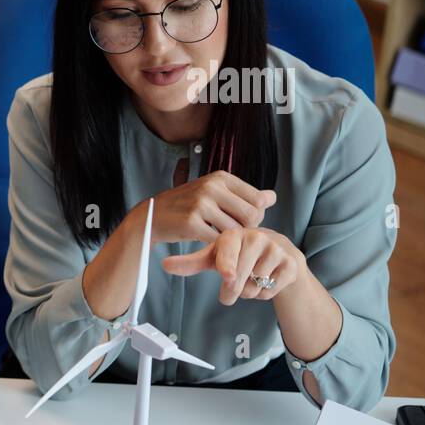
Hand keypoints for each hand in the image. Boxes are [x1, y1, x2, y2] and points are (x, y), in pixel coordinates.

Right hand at [145, 169, 275, 244]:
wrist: (151, 216)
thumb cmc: (187, 206)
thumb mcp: (214, 193)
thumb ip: (244, 195)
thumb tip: (272, 197)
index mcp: (221, 177)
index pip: (259, 200)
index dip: (255, 215)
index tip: (240, 221)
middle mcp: (212, 187)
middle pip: (252, 216)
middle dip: (246, 229)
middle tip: (231, 233)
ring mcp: (200, 204)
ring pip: (236, 231)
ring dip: (230, 240)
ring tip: (217, 237)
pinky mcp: (191, 223)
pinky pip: (217, 240)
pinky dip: (215, 246)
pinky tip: (206, 242)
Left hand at [162, 227, 306, 304]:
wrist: (278, 256)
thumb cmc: (239, 256)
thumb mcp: (214, 258)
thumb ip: (190, 262)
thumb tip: (164, 264)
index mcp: (234, 234)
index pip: (228, 252)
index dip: (227, 265)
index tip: (227, 275)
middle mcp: (256, 237)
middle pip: (239, 277)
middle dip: (231, 290)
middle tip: (231, 288)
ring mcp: (275, 249)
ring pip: (255, 286)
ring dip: (249, 291)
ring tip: (252, 277)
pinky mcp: (291, 263)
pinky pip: (270, 290)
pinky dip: (265, 293)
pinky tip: (267, 280)